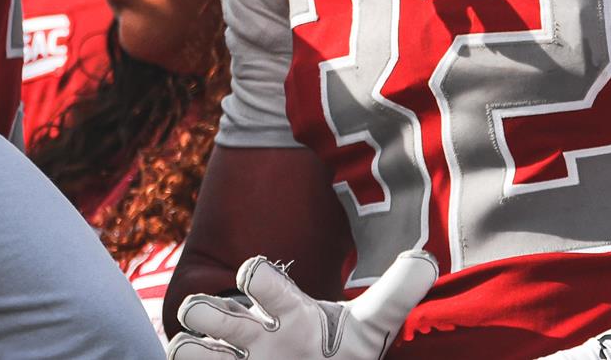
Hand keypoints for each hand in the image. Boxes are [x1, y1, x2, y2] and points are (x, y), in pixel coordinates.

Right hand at [167, 250, 437, 359]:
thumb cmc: (342, 352)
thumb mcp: (371, 326)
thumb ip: (396, 294)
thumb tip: (425, 260)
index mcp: (285, 310)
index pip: (257, 276)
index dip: (257, 276)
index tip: (261, 281)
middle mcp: (252, 334)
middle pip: (204, 309)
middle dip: (210, 315)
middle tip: (239, 335)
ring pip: (186, 345)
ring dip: (196, 352)